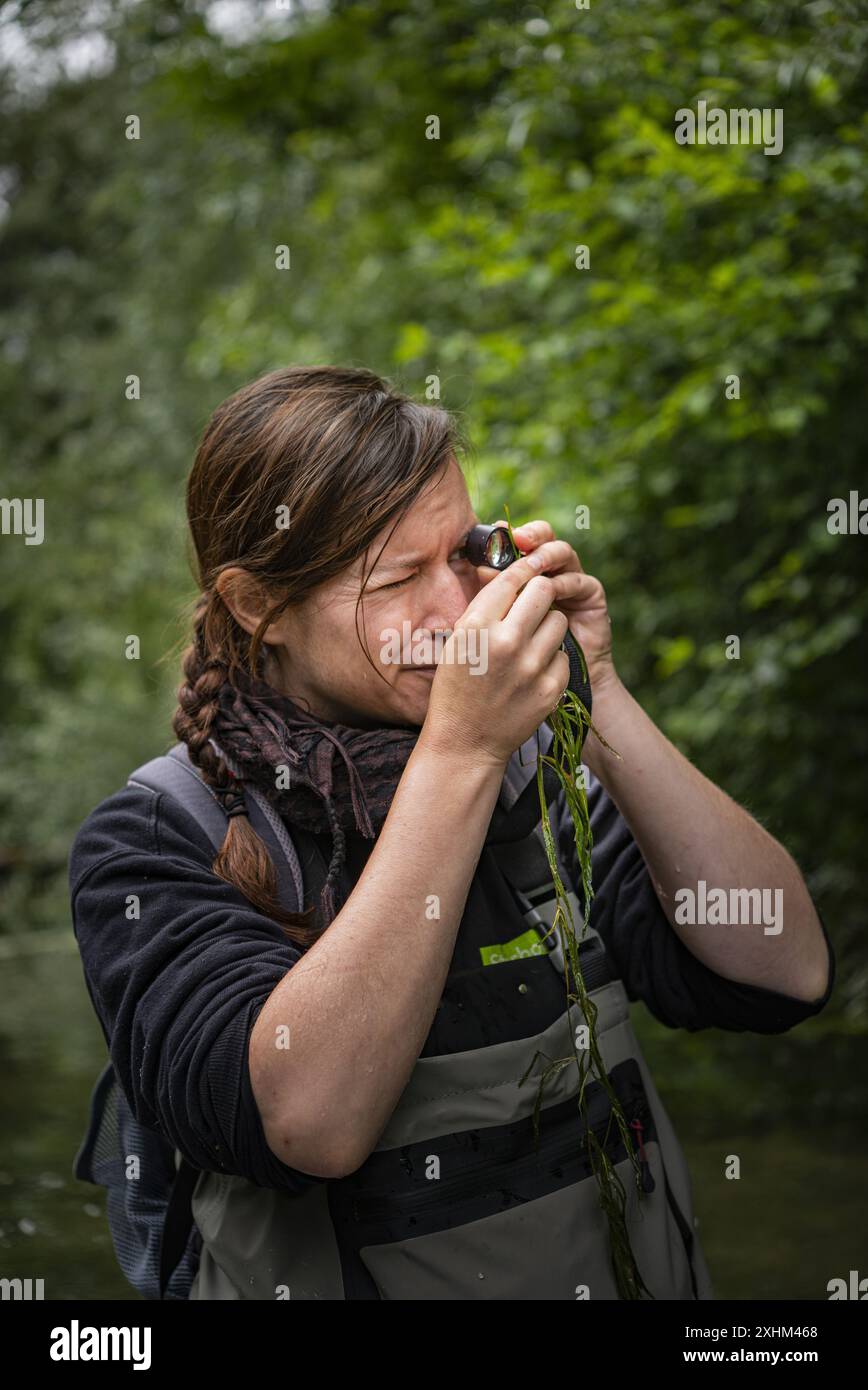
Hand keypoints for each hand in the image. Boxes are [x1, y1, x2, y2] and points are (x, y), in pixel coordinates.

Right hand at [421, 550, 571, 766]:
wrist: (465, 742)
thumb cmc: (456, 686)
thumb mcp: (458, 641)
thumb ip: (485, 607)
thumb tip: (511, 572)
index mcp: (477, 627)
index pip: (512, 578)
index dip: (524, 568)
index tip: (530, 565)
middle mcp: (506, 643)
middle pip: (544, 591)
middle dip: (540, 593)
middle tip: (532, 605)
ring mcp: (532, 667)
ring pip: (559, 622)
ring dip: (548, 626)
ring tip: (530, 643)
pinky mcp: (551, 688)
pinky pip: (563, 655)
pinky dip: (551, 659)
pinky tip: (532, 673)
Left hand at [488, 517, 618, 697]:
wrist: (541, 691)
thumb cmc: (508, 662)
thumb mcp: (494, 626)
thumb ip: (490, 595)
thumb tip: (480, 567)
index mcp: (521, 574)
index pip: (517, 543)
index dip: (509, 534)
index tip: (498, 530)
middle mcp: (547, 573)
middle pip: (544, 539)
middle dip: (533, 535)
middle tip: (519, 539)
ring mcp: (570, 584)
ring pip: (564, 554)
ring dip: (548, 555)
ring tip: (533, 562)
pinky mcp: (591, 599)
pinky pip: (582, 582)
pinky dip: (566, 582)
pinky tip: (552, 588)